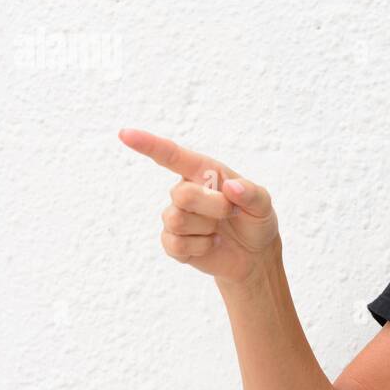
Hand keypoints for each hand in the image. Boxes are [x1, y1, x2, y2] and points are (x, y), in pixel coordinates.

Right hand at [118, 128, 279, 284]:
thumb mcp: (263, 205)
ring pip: (176, 219)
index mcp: (203, 173)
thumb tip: (231, 187)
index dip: (149, 144)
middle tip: (232, 212)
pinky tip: (211, 243)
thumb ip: (252, 193)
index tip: (125, 134)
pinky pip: (176, 244)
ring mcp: (177, 217)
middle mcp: (185, 191)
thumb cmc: (256, 221)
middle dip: (214, 206)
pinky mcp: (173, 243)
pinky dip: (201, 247)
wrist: (255, 256)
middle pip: (181, 194)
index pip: (172, 156)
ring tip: (220, 229)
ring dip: (206, 227)